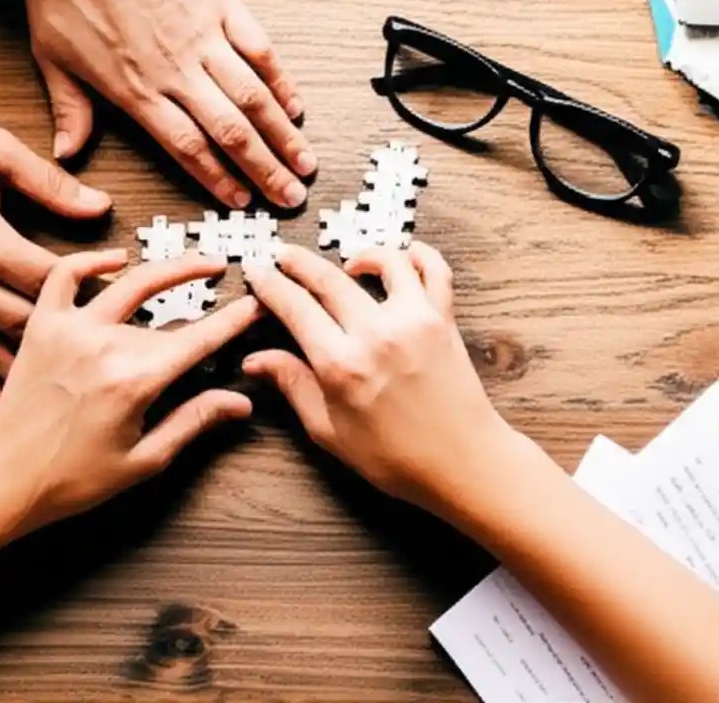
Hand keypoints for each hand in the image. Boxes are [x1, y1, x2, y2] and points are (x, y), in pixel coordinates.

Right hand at [0, 87, 111, 403]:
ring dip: (26, 371)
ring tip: (64, 388)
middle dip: (67, 335)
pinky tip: (0, 395)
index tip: (122, 285)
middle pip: (24, 324)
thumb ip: (49, 184)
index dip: (92, 284)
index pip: (50, 279)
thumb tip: (98, 205)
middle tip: (103, 344)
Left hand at [0, 251, 260, 538]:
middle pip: (169, 316)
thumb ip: (195, 421)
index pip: (201, 338)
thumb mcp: (145, 459)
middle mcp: (105, 346)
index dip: (234, 320)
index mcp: (136, 381)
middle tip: (231, 291)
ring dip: (171, 268)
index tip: (256, 305)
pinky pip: (66, 276)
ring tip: (200, 262)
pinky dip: (92, 261)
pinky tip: (118, 258)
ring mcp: (71, 329)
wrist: (3, 477)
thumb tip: (241, 401)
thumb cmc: (72, 479)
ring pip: (131, 283)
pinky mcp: (42, 325)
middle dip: (205, 304)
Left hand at [25, 0, 314, 208]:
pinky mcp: (219, 5)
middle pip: (230, 131)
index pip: (187, 147)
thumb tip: (68, 153)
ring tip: (304, 163)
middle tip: (291, 196)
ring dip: (282, 134)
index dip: (218, 179)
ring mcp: (202, 38)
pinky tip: (296, 105)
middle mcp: (176, 71)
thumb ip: (69, 108)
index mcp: (136, 90)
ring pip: (252, 96)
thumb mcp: (52, 54)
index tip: (242, 203)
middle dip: (264, 170)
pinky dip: (281, 78)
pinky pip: (258, 47)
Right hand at [241, 244, 507, 514]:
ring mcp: (414, 321)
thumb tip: (255, 360)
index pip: (295, 308)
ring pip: (384, 262)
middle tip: (282, 255)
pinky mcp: (444, 320)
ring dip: (359, 255)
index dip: (270, 285)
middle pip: (328, 279)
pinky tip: (404, 258)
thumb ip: (294, 386)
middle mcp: (376, 334)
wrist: (463, 463)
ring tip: (347, 264)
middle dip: (298, 262)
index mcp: (342, 365)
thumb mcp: (330, 431)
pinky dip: (419, 255)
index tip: (256, 271)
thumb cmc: (395, 458)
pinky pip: (434, 270)